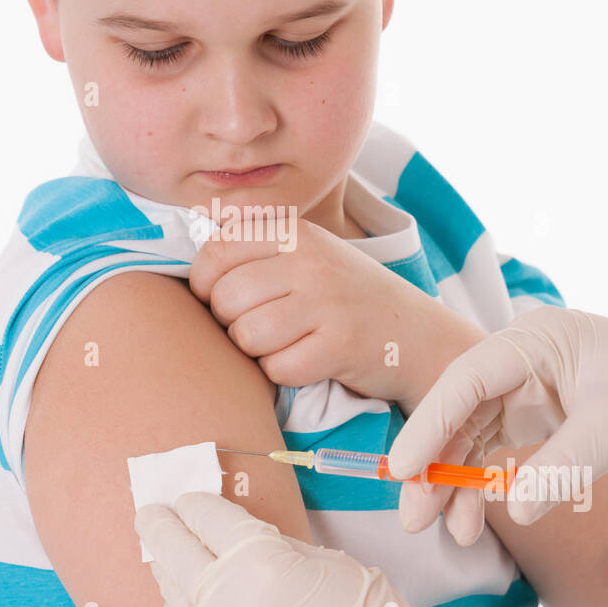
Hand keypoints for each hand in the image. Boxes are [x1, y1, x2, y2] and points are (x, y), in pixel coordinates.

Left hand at [134, 491, 467, 606]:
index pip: (207, 517)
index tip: (190, 500)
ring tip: (165, 558)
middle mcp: (229, 603)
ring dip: (166, 572)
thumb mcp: (328, 563)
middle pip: (174, 550)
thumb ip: (272, 547)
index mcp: (261, 561)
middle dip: (160, 525)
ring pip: (172, 598)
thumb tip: (234, 537)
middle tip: (150, 512)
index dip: (196, 503)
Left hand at [188, 212, 481, 411]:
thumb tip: (188, 250)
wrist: (419, 335)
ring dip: (257, 352)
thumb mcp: (308, 254)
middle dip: (230, 324)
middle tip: (259, 328)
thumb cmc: (348, 298)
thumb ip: (256, 246)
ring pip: (246, 336)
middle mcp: (310, 260)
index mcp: (296, 232)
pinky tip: (308, 361)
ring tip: (286, 343)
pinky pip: (277, 368)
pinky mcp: (339, 345)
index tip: (218, 299)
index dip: (203, 284)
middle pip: (225, 299)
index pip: (215, 252)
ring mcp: (327, 301)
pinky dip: (284, 374)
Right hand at [388, 305, 607, 528]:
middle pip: (460, 412)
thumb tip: (515, 511)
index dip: (430, 424)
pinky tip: (473, 522)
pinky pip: (496, 455)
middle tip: (413, 515)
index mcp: (536, 341)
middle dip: (434, 464)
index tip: (405, 468)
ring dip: (454, 484)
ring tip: (448, 530)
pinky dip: (482, 488)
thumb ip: (563, 466)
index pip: (467, 380)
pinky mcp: (539, 422)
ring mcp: (528, 392)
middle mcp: (522, 362)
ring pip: (471, 438)